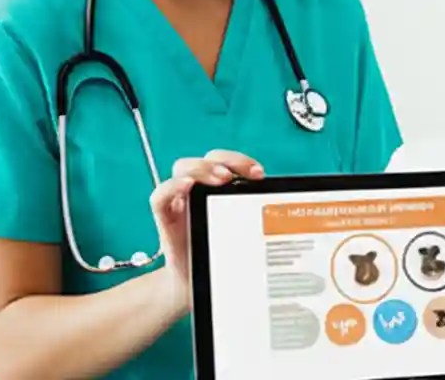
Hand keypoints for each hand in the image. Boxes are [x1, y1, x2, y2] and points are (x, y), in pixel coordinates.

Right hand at [148, 150, 265, 297]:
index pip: (225, 161)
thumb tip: (284, 204)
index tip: (260, 175)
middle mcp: (197, 189)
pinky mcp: (165, 217)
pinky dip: (172, 186)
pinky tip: (187, 186)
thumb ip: (251, 214)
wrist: (194, 285)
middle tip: (244, 175)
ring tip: (222, 178)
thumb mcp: (240, 232)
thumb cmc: (219, 255)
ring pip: (183, 168)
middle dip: (227, 160)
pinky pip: (160, 197)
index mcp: (216, 188)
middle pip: (206, 159)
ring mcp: (179, 201)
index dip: (241, 161)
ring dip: (203, 168)